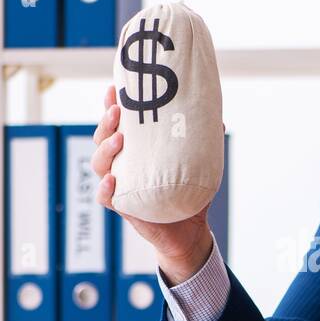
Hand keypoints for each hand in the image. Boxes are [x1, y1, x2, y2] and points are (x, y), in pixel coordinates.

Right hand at [91, 84, 214, 284]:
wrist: (189, 230)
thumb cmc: (189, 193)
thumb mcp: (198, 166)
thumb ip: (205, 145)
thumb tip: (219, 121)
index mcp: (137, 150)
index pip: (118, 124)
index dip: (112, 106)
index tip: (115, 89)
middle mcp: (123, 164)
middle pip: (103, 139)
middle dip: (106, 122)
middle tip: (117, 110)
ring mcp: (121, 185)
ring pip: (100, 164)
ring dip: (105, 149)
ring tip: (119, 139)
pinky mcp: (123, 207)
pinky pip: (106, 198)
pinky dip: (105, 189)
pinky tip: (113, 179)